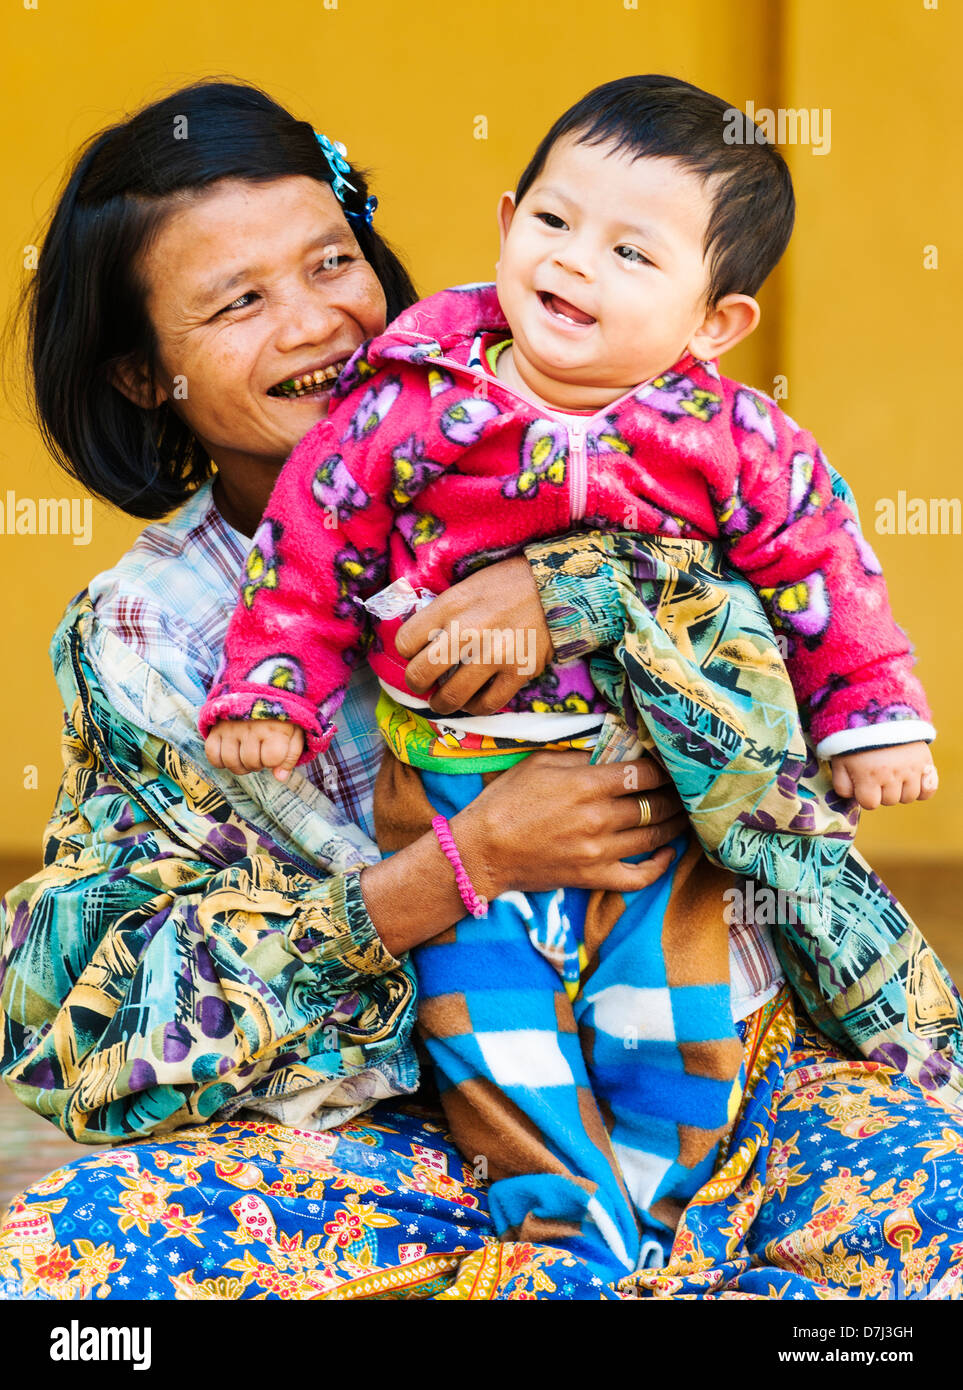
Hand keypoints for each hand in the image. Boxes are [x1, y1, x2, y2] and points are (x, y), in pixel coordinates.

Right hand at [204, 718, 305, 781]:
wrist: (260, 690)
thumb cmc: (280, 717)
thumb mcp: (294, 732)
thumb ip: (291, 755)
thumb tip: (280, 777)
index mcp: (274, 727)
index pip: (271, 759)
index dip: (274, 761)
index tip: (275, 751)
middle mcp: (251, 727)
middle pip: (250, 762)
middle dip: (258, 763)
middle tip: (260, 752)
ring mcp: (231, 727)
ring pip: (230, 761)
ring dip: (240, 765)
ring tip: (246, 755)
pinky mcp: (216, 728)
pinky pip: (212, 754)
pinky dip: (220, 761)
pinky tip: (231, 754)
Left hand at [396, 555, 553, 715]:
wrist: (558, 587)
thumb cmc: (508, 584)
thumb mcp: (466, 587)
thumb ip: (442, 613)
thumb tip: (421, 641)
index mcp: (450, 606)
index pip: (404, 642)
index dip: (406, 652)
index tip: (415, 654)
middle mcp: (468, 631)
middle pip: (420, 674)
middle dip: (417, 684)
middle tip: (424, 683)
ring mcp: (494, 655)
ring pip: (451, 697)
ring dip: (442, 703)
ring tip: (445, 700)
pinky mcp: (519, 672)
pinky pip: (487, 705)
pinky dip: (476, 707)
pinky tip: (475, 700)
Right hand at [450, 749, 688, 899]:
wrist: (482, 851)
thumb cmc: (506, 801)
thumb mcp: (538, 763)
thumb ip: (579, 756)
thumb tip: (612, 751)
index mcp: (587, 784)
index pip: (643, 774)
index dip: (663, 768)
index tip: (670, 764)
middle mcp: (600, 818)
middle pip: (655, 804)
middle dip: (674, 794)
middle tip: (684, 788)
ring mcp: (600, 851)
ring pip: (654, 836)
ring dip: (674, 823)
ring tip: (682, 813)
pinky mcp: (595, 877)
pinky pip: (640, 876)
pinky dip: (660, 865)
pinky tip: (668, 852)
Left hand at [830, 741, 937, 808]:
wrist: (880, 709)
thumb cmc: (854, 738)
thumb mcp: (840, 760)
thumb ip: (842, 784)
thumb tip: (853, 799)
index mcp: (867, 775)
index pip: (870, 804)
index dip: (865, 795)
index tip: (864, 783)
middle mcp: (891, 774)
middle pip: (889, 801)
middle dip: (881, 791)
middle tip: (878, 774)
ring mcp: (910, 769)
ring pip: (908, 797)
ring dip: (900, 790)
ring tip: (893, 774)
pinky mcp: (925, 761)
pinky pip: (929, 789)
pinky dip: (923, 789)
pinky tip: (913, 780)